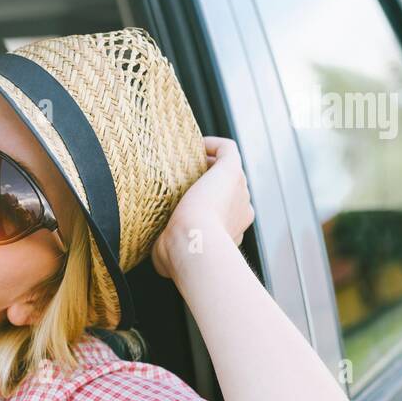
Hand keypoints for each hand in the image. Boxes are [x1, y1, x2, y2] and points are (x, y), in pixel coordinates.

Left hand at [150, 136, 253, 281]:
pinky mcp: (232, 171)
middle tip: (182, 178)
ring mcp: (240, 190)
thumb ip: (169, 251)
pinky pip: (228, 149)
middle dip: (209, 182)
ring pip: (228, 170)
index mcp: (231, 230)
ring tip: (186, 159)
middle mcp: (242, 210)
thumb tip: (159, 254)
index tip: (182, 200)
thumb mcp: (171, 257)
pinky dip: (213, 144)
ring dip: (210, 162)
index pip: (223, 212)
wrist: (193, 243)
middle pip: (229, 190)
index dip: (205, 204)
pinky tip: (194, 143)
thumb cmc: (180, 255)